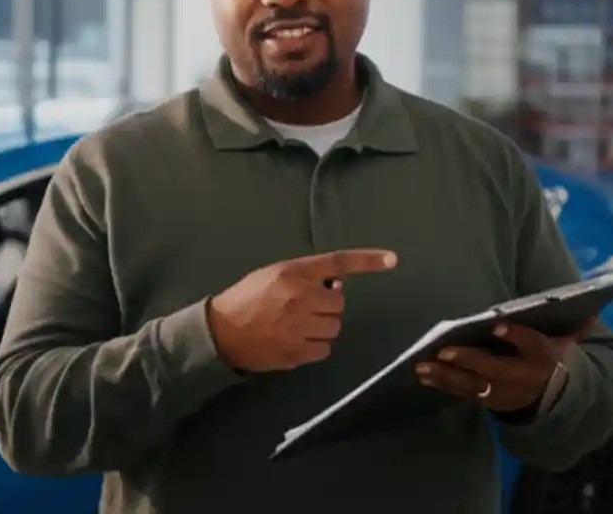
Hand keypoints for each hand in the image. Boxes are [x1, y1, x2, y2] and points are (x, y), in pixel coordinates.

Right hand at [208, 249, 396, 372]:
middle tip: (304, 307)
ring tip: (298, 326)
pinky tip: (294, 341)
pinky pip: (324, 350)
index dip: (367, 261)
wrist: (220, 332)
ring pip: (334, 328)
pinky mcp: (297, 352)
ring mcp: (300, 328)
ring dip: (322, 327)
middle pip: (339, 303)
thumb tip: (336, 285)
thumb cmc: (246, 298)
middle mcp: (300, 298)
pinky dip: (314, 346)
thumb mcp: (273, 275)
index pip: (337, 263)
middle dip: (326, 306)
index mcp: (293, 274)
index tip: (392, 260)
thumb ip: (304, 277)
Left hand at [414, 316, 596, 413]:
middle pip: (493, 368)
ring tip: (422, 365)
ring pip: (471, 383)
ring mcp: (501, 391)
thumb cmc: (552, 359)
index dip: (515, 335)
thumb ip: (574, 327)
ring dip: (445, 375)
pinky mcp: (486, 399)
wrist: (553, 402)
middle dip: (469, 359)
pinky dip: (442, 383)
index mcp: (542, 357)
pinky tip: (422, 374)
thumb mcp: (566, 344)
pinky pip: (462, 392)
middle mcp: (520, 377)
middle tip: (446, 350)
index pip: (530, 344)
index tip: (496, 324)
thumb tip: (592, 307)